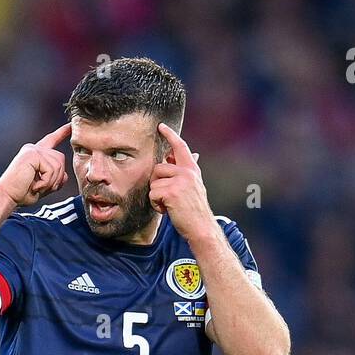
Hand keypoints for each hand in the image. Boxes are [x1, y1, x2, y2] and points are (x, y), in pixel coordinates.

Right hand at [0, 124, 70, 207]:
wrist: (7, 196)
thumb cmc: (21, 193)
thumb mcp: (43, 186)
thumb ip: (54, 180)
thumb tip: (65, 175)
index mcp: (35, 154)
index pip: (51, 140)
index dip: (62, 133)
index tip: (70, 126)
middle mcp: (33, 149)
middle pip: (60, 158)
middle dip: (57, 177)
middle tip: (43, 188)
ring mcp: (33, 150)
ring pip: (58, 165)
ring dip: (51, 182)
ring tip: (38, 188)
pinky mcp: (32, 155)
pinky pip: (51, 169)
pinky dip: (46, 182)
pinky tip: (36, 186)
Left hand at [149, 123, 212, 239]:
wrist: (201, 227)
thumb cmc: (195, 210)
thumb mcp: (195, 186)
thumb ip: (189, 170)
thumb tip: (193, 154)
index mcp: (192, 170)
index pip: (180, 147)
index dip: (170, 135)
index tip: (161, 126)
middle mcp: (187, 172)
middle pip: (158, 168)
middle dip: (157, 183)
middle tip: (166, 196)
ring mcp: (180, 181)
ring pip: (154, 182)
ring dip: (156, 196)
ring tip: (169, 205)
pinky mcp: (172, 192)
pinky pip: (153, 194)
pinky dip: (156, 205)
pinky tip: (166, 210)